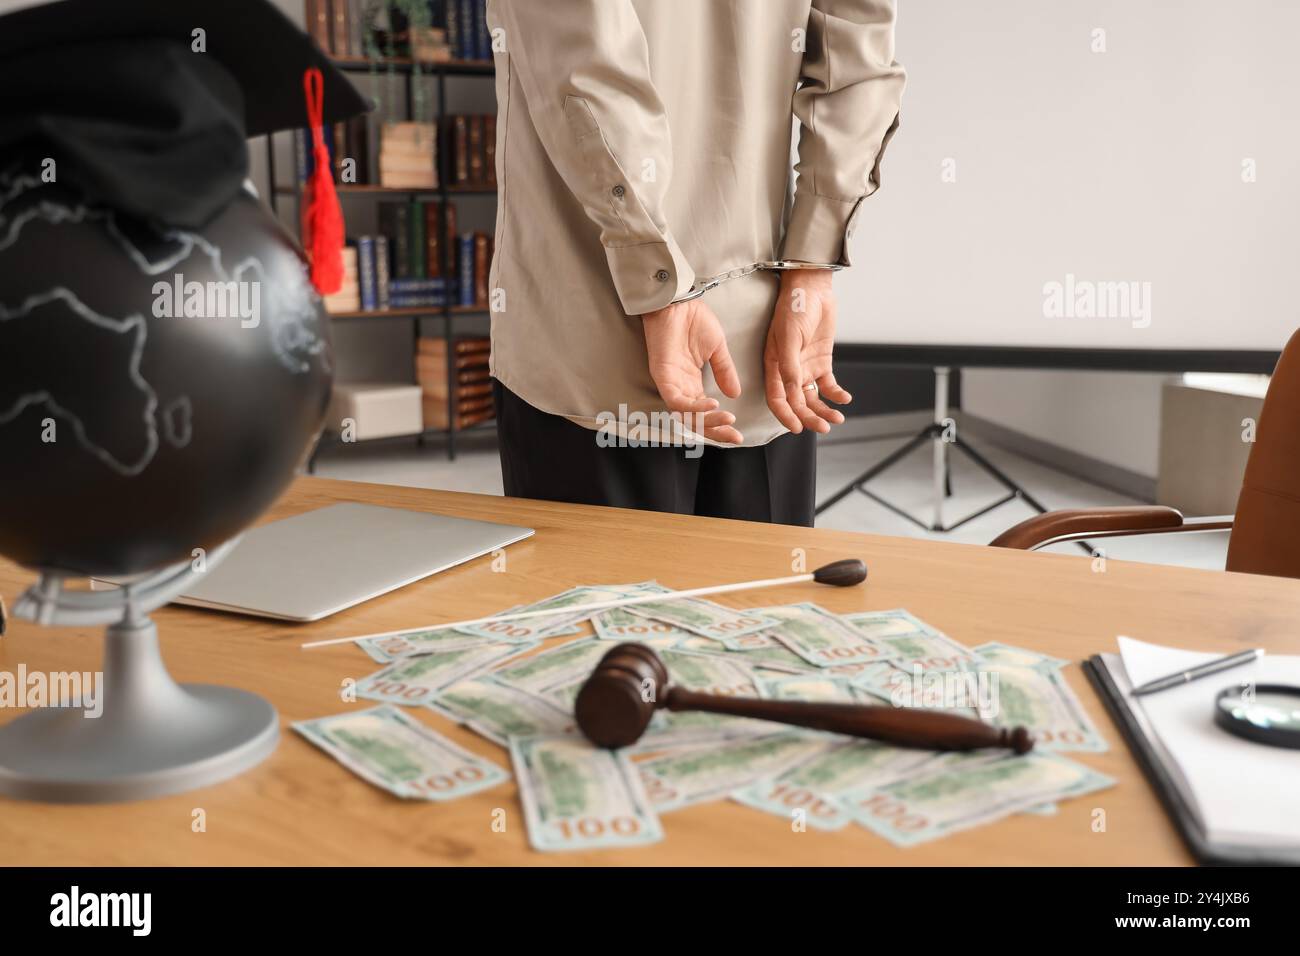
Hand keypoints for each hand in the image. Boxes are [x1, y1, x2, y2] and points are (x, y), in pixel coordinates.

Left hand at [641, 298, 742, 443]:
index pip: (705, 413)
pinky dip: (693, 406)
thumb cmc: (694, 320)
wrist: (680, 302)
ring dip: (707, 420)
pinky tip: (712, 403)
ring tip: (726, 418)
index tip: (738, 435)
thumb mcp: (717, 349)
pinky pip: (676, 399)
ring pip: (686, 414)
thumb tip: (735, 394)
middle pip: (695, 420)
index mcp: (693, 383)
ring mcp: (671, 383)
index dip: (721, 425)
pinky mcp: (662, 375)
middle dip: (716, 430)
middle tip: (734, 436)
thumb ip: (725, 372)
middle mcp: (681, 387)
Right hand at [763, 269, 851, 433]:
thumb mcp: (788, 336)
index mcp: (774, 366)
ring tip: (837, 418)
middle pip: (797, 402)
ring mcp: (805, 367)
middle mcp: (788, 370)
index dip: (786, 415)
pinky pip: (828, 384)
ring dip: (824, 409)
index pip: (777, 399)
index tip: (798, 428)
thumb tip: (792, 392)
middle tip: (824, 427)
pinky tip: (844, 399)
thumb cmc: (794, 308)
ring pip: (813, 397)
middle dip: (810, 417)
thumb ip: (789, 365)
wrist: (813, 289)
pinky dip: (836, 394)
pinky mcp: (821, 361)